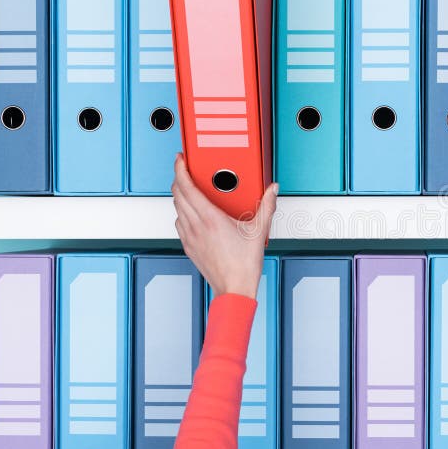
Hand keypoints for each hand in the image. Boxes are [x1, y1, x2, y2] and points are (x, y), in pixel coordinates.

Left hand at [171, 154, 277, 298]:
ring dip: (180, 196)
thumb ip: (266, 206)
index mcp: (210, 218)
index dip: (180, 169)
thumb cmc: (243, 265)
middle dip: (179, 179)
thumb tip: (271, 191)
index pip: (186, 187)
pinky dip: (182, 213)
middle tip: (186, 171)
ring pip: (177, 208)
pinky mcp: (189, 246)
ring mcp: (190, 237)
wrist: (234, 288)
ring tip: (190, 190)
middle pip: (177, 194)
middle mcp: (196, 226)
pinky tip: (193, 214)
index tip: (181, 160)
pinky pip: (179, 223)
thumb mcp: (259, 231)